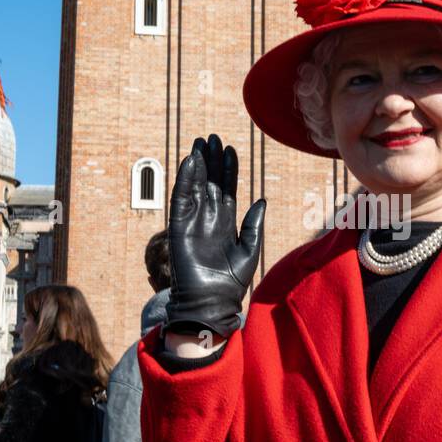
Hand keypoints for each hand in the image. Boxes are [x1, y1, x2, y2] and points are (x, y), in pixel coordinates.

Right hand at [164, 135, 265, 337]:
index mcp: (226, 223)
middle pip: (209, 182)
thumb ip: (254, 225)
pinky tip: (189, 162)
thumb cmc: (232, 283)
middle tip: (213, 138)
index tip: (231, 150)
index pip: (226, 189)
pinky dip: (185, 180)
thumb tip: (261, 199)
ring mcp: (193, 222)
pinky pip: (182, 198)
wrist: (211, 303)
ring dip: (198, 164)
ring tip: (201, 143)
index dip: (228, 170)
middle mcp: (208, 219)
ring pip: (195, 186)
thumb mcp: (250, 251)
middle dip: (212, 160)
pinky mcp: (179, 227)